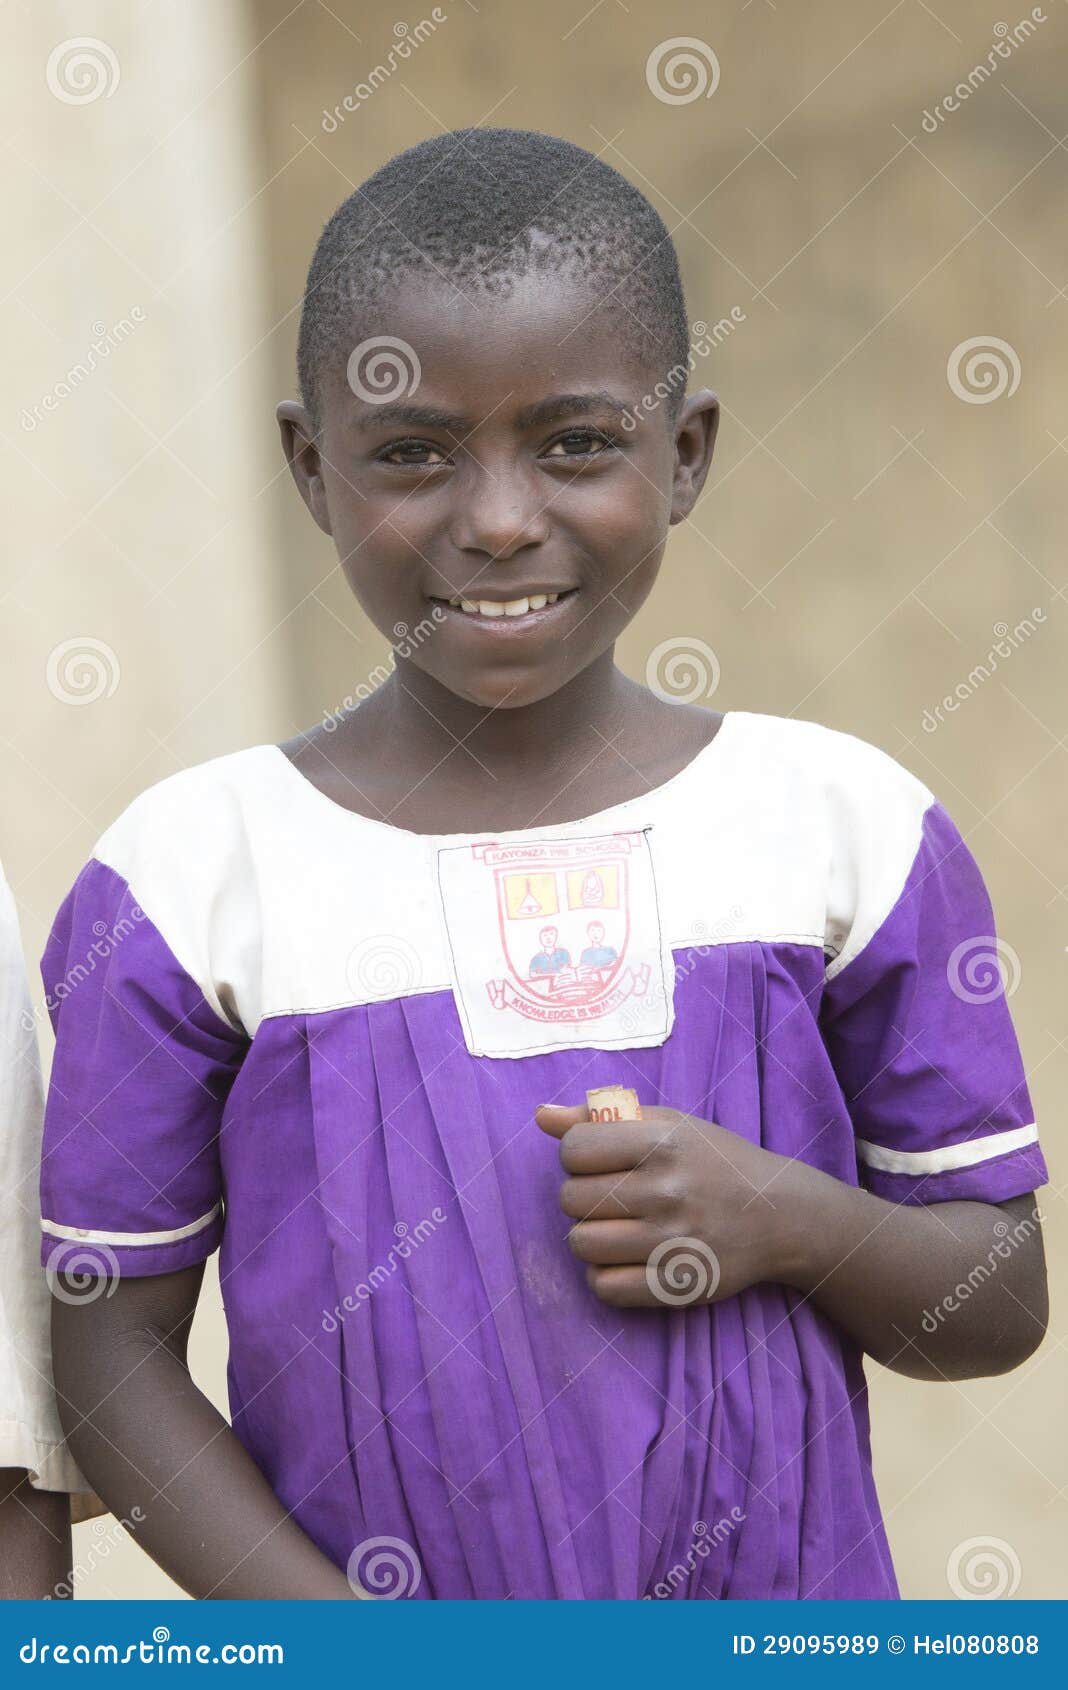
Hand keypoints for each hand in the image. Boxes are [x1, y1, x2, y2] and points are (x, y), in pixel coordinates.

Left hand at [535, 1101, 807, 1307]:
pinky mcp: (677, 1286)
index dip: (577, 1155)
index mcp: (663, 1144)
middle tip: (612, 1197)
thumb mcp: (669, 1124)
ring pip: (582, 1244)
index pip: (573, 1149)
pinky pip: (605, 1287)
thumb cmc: (715, 1161)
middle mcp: (667, 1191)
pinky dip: (604, 1276)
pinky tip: (623, 1260)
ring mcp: (672, 1242)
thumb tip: (541, 1115)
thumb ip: (601, 1116)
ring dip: (590, 1236)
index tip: (599, 1160)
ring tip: (616, 1228)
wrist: (781, 1214)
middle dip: (582, 1196)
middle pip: (571, 1198)